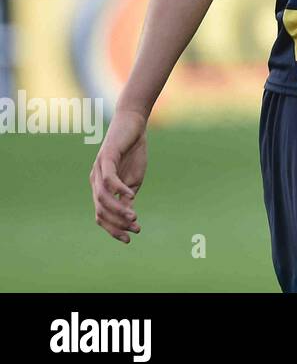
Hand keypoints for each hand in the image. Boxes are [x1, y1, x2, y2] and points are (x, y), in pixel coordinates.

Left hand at [90, 109, 147, 243]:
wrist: (133, 125)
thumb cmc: (133, 152)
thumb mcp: (133, 180)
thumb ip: (127, 197)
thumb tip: (128, 217)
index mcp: (101, 189)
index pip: (102, 215)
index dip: (114, 229)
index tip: (129, 238)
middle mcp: (95, 181)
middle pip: (100, 210)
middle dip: (116, 224)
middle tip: (135, 229)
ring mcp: (98, 170)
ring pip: (103, 198)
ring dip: (118, 211)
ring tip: (134, 217)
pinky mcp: (106, 158)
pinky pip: (109, 179)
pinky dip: (119, 190)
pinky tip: (131, 196)